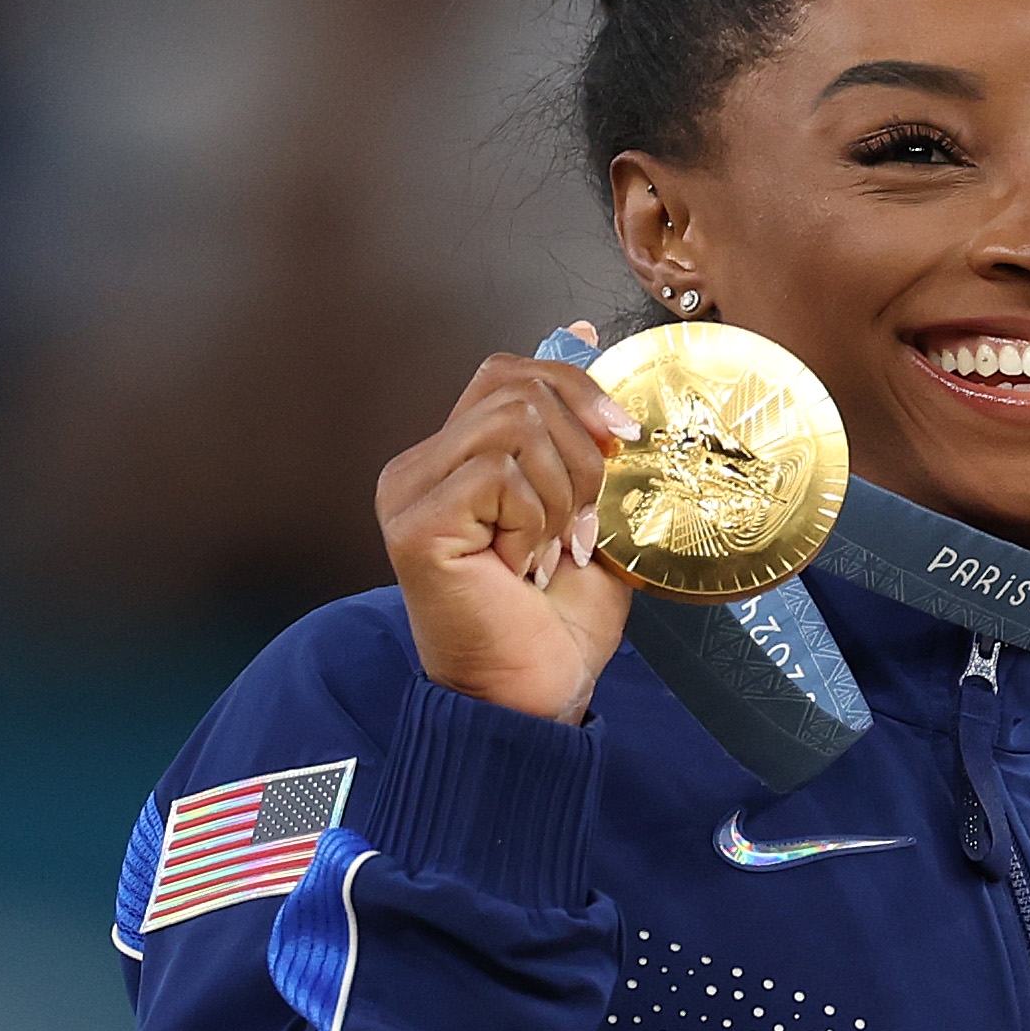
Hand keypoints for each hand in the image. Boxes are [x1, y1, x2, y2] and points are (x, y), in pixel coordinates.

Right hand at [378, 328, 635, 721]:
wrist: (538, 696)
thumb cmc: (556, 622)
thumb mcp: (584, 510)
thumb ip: (579, 437)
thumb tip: (579, 334)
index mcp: (455, 459)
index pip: (508, 373)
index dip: (573, 385)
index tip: (620, 435)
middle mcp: (420, 468)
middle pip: (519, 391)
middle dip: (581, 458)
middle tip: (579, 530)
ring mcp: (409, 493)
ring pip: (514, 427)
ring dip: (560, 495)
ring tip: (549, 553)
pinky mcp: (414, 523)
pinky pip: (499, 475)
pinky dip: (534, 522)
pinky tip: (522, 568)